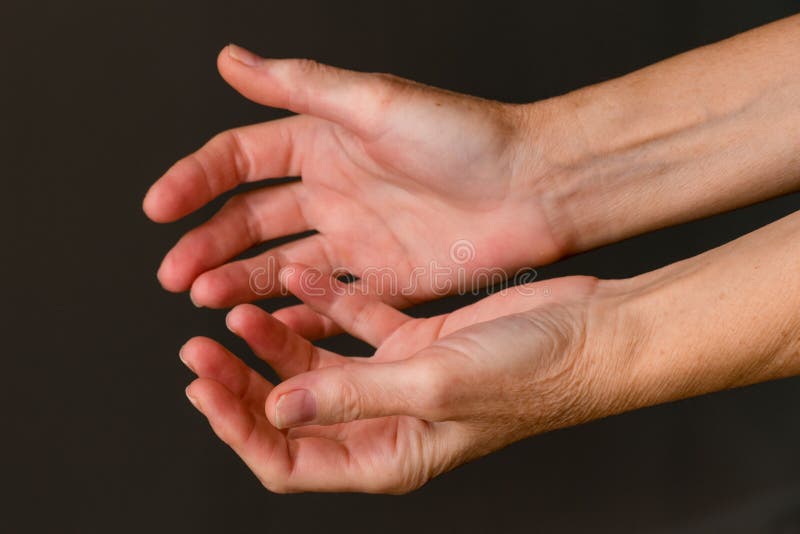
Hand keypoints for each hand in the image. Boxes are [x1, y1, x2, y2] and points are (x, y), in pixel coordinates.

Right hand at [144, 44, 564, 338]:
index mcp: (322, 142)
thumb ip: (299, 88)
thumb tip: (227, 58)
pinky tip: (263, 328)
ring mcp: (356, 238)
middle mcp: (333, 190)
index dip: (196, 181)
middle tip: (174, 274)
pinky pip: (327, 301)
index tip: (158, 207)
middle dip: (208, 243)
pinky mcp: (384, 279)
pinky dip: (294, 315)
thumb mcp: (374, 102)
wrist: (536, 188)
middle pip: (251, 219)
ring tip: (204, 299)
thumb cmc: (464, 137)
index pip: (239, 160)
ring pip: (280, 263)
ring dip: (240, 281)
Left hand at [181, 265, 620, 492]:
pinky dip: (322, 302)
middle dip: (243, 380)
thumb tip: (279, 407)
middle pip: (291, 410)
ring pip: (314, 363)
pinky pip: (352, 322)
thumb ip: (352, 395)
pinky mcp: (414, 339)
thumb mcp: (433, 385)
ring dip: (275, 337)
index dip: (239, 426)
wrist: (591, 334)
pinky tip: (299, 276)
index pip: (288, 458)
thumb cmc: (530, 373)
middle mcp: (385, 422)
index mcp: (387, 456)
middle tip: (202, 345)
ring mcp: (397, 378)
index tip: (204, 384)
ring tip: (240, 306)